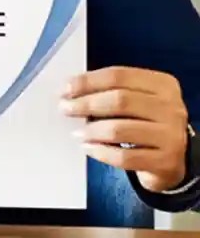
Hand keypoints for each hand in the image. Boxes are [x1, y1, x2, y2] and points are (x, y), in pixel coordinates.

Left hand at [63, 66, 190, 191]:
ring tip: (77, 133)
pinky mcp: (165, 161)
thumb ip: (111, 91)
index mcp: (162, 85)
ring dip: (91, 130)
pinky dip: (101, 152)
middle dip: (86, 104)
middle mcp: (171, 108)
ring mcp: (171, 135)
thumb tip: (70, 90)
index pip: (118, 75)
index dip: (87, 81)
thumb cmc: (146, 123)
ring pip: (121, 129)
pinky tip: (88, 148)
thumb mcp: (137, 100)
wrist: (173, 159)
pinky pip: (125, 157)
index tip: (64, 89)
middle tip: (65, 109)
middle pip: (120, 100)